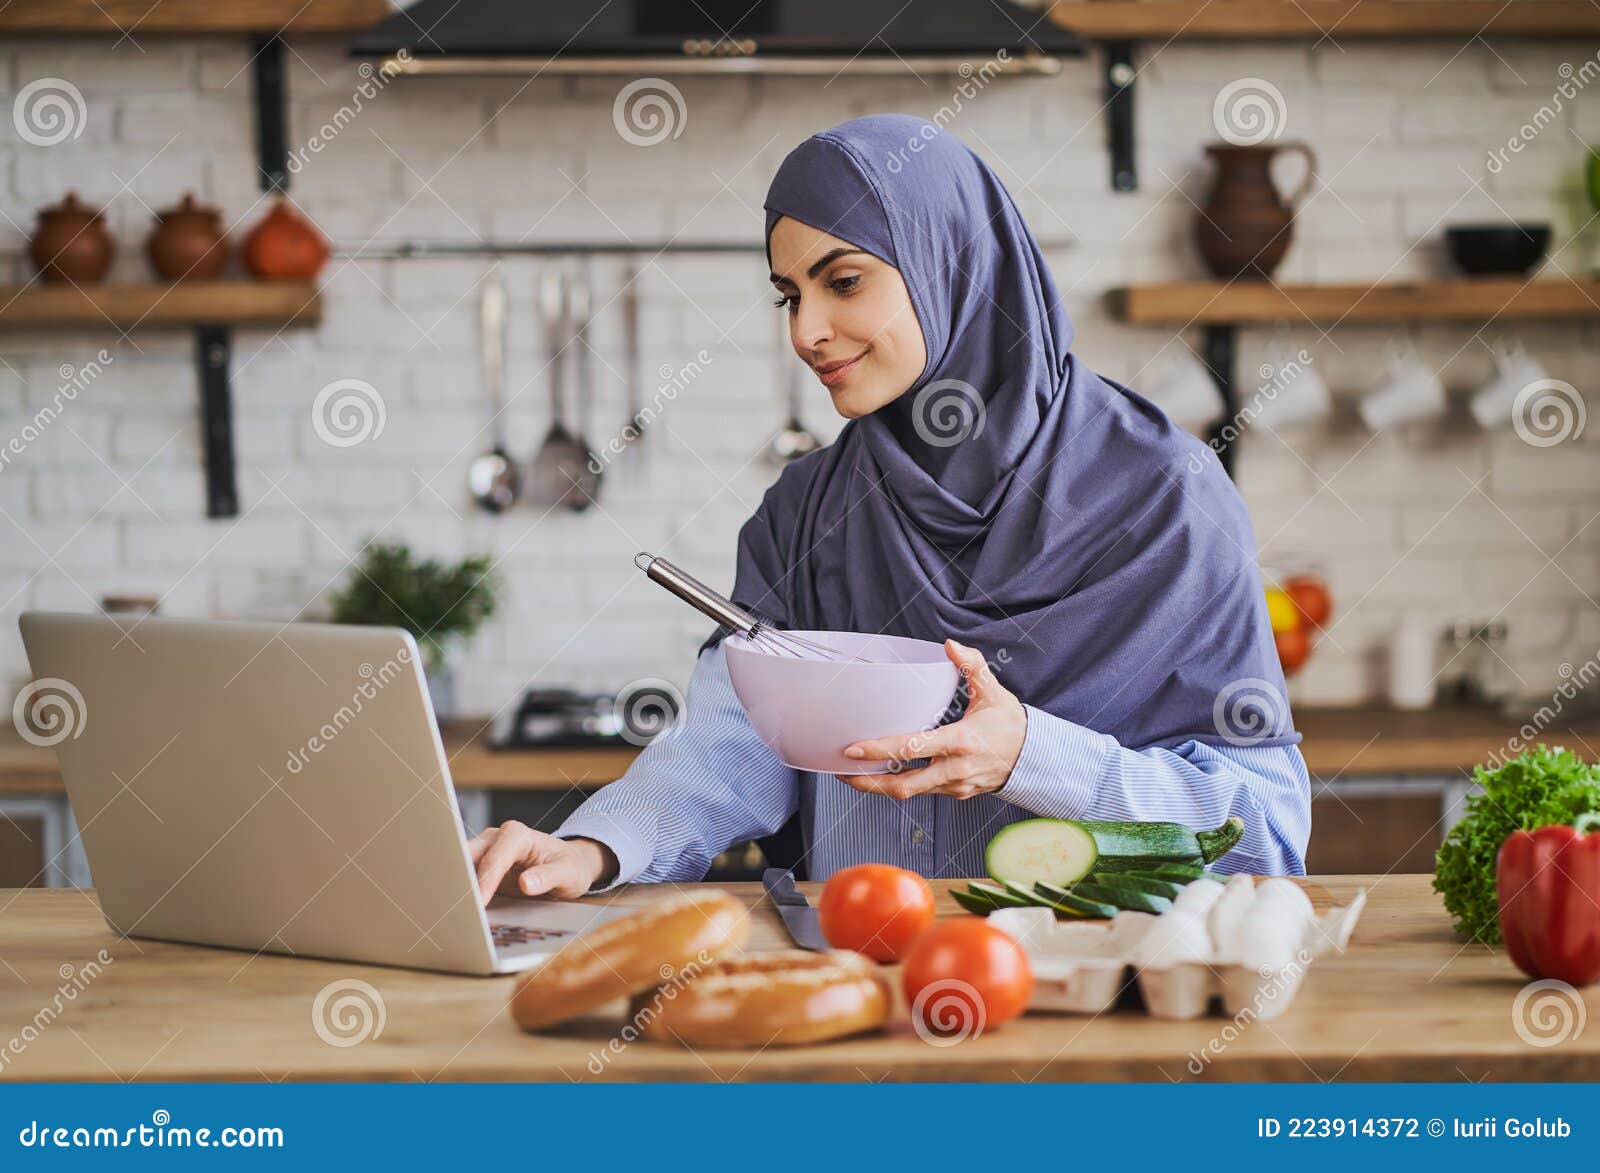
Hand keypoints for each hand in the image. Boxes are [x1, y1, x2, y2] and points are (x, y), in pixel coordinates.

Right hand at [467, 821, 616, 904]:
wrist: (569, 865)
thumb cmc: (570, 866)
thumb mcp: (568, 872)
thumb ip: (548, 877)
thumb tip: (526, 882)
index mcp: (517, 835)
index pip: (495, 859)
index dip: (485, 882)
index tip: (478, 904)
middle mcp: (496, 838)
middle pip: (469, 858)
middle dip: (459, 880)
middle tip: (452, 908)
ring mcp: (486, 851)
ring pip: (461, 866)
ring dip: (455, 887)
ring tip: (450, 911)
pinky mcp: (481, 866)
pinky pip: (464, 877)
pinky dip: (460, 892)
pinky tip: (456, 910)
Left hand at [837, 639, 1026, 800]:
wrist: (1034, 758)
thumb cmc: (1010, 724)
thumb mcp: (993, 692)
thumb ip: (972, 666)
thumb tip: (950, 645)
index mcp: (961, 741)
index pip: (912, 749)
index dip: (879, 751)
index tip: (852, 749)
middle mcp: (955, 768)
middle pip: (903, 785)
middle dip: (867, 782)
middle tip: (840, 771)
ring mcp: (954, 786)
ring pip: (909, 793)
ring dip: (878, 786)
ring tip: (851, 774)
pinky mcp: (954, 794)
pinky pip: (921, 793)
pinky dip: (898, 785)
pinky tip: (880, 775)